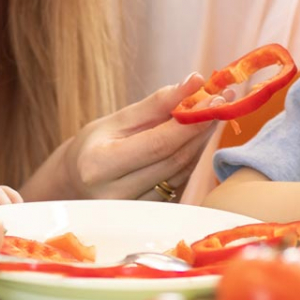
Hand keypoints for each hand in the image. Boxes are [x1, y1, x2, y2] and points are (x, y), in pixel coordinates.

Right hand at [25, 73, 218, 201]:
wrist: (77, 182)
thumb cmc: (95, 146)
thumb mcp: (117, 120)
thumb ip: (156, 104)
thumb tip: (194, 82)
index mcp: (99, 166)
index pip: (158, 144)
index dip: (191, 121)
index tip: (215, 97)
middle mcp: (115, 195)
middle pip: (174, 159)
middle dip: (202, 127)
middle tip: (222, 100)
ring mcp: (133, 211)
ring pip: (182, 172)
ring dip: (201, 142)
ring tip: (211, 114)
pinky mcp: (150, 218)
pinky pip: (181, 184)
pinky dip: (192, 159)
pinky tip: (195, 140)